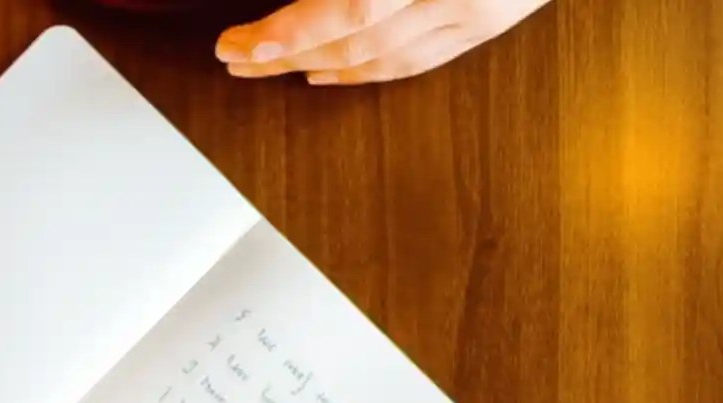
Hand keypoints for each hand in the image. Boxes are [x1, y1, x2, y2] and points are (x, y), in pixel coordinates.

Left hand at [216, 0, 551, 85]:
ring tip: (263, 65)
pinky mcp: (488, 23)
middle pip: (354, 40)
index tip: (242, 44)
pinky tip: (324, 75)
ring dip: (313, 68)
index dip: (293, 31)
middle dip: (284, 54)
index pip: (351, 5)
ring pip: (380, 60)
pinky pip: (415, 63)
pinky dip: (363, 75)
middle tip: (234, 56)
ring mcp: (475, 10)